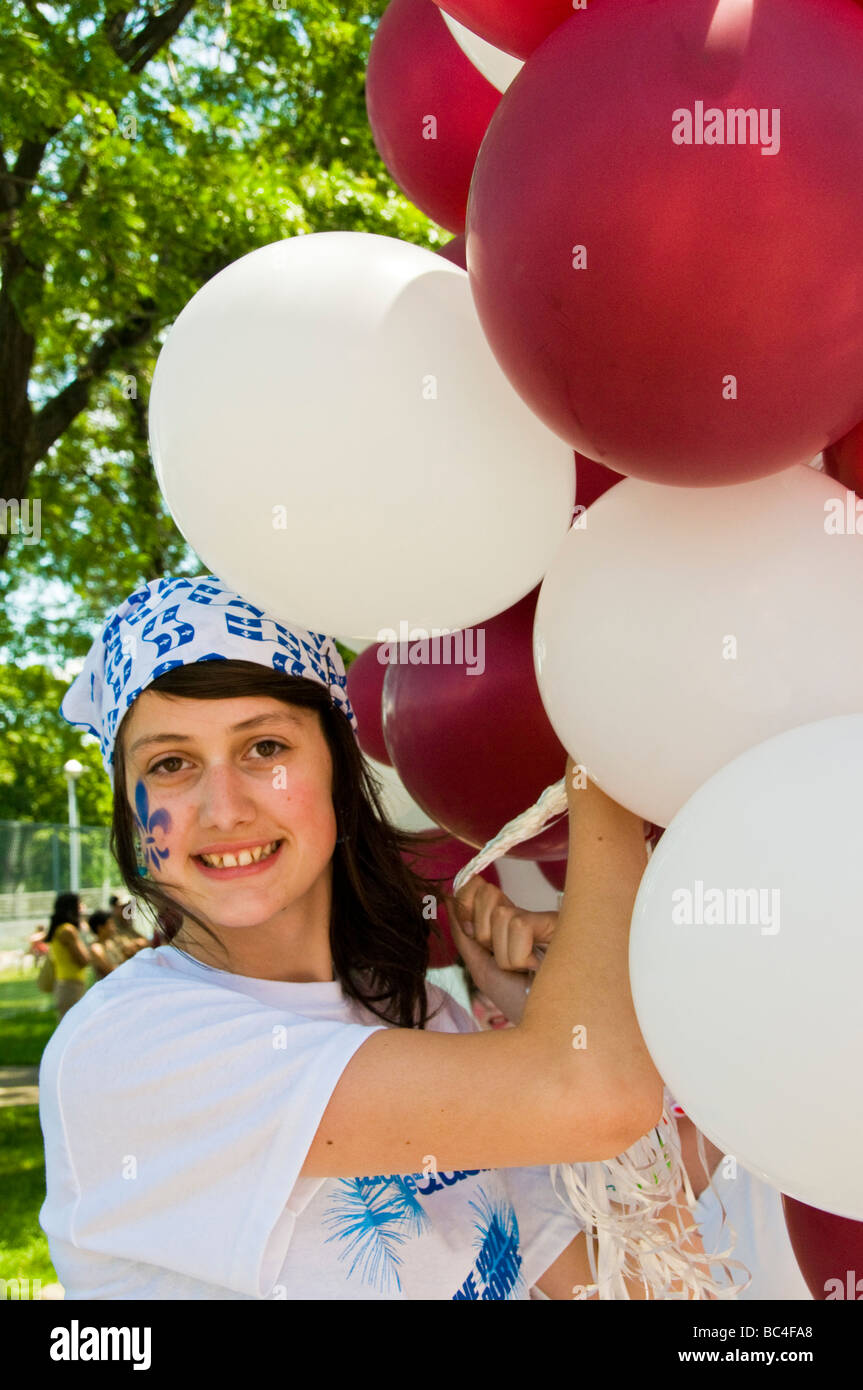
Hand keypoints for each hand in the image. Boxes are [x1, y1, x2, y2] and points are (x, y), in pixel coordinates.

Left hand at [445, 878, 557, 1026]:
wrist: (548, 1026)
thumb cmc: (519, 1001)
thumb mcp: (483, 967)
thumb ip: (465, 935)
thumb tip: (447, 897)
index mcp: (504, 923)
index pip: (478, 888)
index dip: (466, 899)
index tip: (470, 930)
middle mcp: (524, 914)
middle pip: (486, 894)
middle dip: (485, 934)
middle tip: (504, 961)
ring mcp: (542, 918)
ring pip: (501, 914)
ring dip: (504, 954)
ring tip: (523, 969)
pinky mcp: (559, 922)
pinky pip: (519, 925)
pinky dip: (518, 955)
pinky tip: (536, 967)